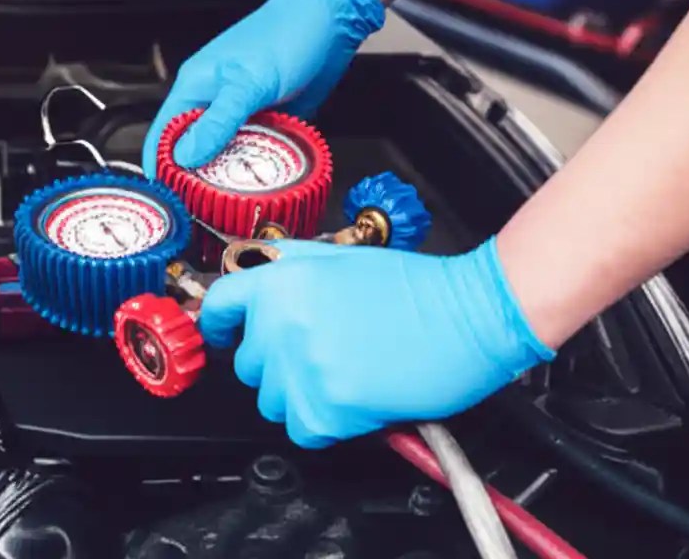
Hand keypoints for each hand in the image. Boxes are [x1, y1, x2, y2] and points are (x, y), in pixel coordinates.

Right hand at [142, 0, 384, 173]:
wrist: (331, 20)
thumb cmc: (286, 35)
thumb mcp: (248, 84)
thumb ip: (218, 122)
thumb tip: (185, 157)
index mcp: (196, 85)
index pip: (164, 133)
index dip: (162, 165)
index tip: (169, 196)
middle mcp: (215, 98)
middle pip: (195, 147)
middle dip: (199, 175)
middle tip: (206, 204)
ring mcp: (242, 108)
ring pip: (228, 150)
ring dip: (233, 171)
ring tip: (237, 196)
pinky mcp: (269, 115)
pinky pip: (258, 146)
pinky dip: (261, 160)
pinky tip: (268, 175)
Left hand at [198, 238, 554, 447]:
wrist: (471, 314)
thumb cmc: (420, 287)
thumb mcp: (343, 258)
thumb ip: (294, 269)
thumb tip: (260, 283)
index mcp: (285, 280)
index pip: (220, 304)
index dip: (217, 324)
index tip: (220, 335)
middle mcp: (284, 322)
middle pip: (248, 364)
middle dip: (280, 365)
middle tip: (324, 355)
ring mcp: (303, 367)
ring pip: (273, 402)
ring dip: (303, 396)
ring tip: (346, 375)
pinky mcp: (328, 407)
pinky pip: (304, 430)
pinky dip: (327, 424)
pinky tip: (356, 399)